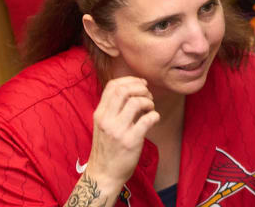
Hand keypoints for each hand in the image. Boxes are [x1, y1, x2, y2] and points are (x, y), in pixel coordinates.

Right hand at [86, 76, 159, 193]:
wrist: (103, 175)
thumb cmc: (107, 148)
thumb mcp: (103, 125)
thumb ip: (113, 109)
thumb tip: (133, 89)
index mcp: (99, 114)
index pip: (112, 86)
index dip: (130, 80)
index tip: (141, 84)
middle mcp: (106, 120)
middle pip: (124, 90)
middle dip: (141, 88)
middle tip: (148, 96)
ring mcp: (118, 131)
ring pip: (136, 102)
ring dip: (149, 102)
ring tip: (150, 109)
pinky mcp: (131, 141)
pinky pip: (147, 119)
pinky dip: (155, 115)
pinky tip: (154, 120)